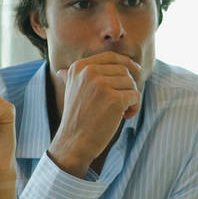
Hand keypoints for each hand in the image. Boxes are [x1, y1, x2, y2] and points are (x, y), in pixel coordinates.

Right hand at [49, 52, 141, 176]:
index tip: (137, 70)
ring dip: (132, 98)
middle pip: (124, 70)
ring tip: (121, 112)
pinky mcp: (114, 99)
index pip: (111, 57)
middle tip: (122, 103)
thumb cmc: (76, 119)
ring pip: (131, 84)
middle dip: (128, 86)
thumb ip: (70, 78)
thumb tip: (61, 70)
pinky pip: (135, 96)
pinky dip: (135, 107)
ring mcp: (101, 85)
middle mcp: (89, 72)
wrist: (74, 141)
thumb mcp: (70, 92)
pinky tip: (125, 117)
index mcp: (79, 67)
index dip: (127, 62)